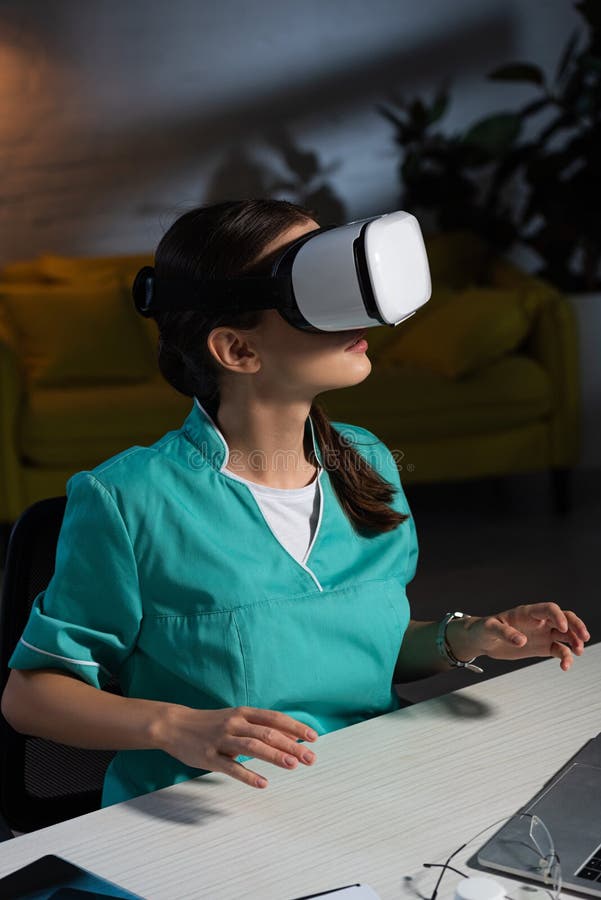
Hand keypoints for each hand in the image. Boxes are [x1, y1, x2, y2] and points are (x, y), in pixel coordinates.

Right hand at [153, 704, 317, 788]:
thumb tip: (288, 737)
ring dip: (274, 756)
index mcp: (243, 713)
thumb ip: (258, 726)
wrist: (175, 725)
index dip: (295, 727)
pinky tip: (263, 783)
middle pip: (267, 733)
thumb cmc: (211, 723)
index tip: (313, 737)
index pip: (274, 718)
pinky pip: (231, 767)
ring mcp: (221, 740)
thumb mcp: (235, 718)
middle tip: (310, 758)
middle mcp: (234, 723)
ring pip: (252, 747)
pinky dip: (248, 775)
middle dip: (291, 745)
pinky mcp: (209, 756)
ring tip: (293, 765)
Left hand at [448, 602, 590, 671]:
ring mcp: (542, 634)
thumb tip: (521, 641)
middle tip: (584, 637)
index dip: (558, 615)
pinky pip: (559, 650)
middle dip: (576, 626)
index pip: (548, 609)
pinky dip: (565, 657)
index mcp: (527, 613)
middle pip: (564, 618)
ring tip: (578, 652)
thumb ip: (505, 633)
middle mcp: (539, 622)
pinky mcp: (542, 647)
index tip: (563, 627)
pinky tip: (565, 666)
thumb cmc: (484, 628)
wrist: (482, 640)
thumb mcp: (490, 629)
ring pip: (566, 635)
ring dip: (575, 642)